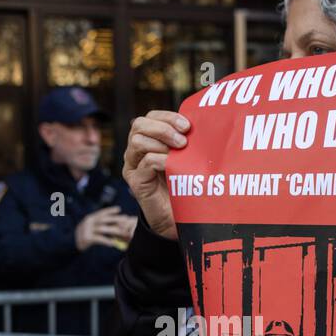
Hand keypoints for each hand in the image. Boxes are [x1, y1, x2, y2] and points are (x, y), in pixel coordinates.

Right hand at [75, 206, 136, 251]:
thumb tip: (112, 224)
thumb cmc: (83, 237)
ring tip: (123, 233)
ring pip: (103, 229)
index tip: (119, 209)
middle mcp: (88, 222)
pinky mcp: (87, 238)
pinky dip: (107, 241)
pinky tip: (113, 243)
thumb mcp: (89, 229)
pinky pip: (99, 239)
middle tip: (125, 219)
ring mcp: (87, 230)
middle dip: (115, 219)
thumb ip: (99, 225)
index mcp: (89, 218)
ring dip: (114, 231)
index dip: (110, 211)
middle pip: (104, 219)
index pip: (100, 213)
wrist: (70, 245)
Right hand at [122, 110, 188, 239]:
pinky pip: (145, 162)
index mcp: (148, 140)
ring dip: (161, 142)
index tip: (187, 125)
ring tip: (179, 152)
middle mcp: (136, 151)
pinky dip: (161, 159)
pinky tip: (173, 166)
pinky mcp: (136, 181)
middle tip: (183, 139)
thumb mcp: (185, 158)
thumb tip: (202, 123)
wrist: (178, 218)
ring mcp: (133, 165)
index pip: (150, 117)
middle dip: (163, 127)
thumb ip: (185, 142)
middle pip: (139, 124)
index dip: (167, 116)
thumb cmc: (184, 185)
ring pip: (137, 140)